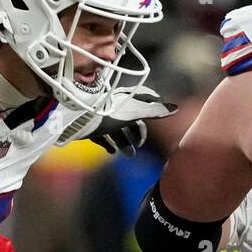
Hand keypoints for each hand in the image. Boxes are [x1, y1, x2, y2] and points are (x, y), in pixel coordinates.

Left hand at [56, 87, 176, 154]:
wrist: (76, 121)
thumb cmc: (107, 114)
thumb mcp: (133, 113)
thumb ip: (154, 112)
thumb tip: (175, 108)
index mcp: (126, 98)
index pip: (144, 96)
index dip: (153, 101)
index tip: (160, 108)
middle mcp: (114, 104)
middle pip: (131, 117)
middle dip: (137, 132)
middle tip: (140, 146)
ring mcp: (101, 115)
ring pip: (117, 128)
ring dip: (124, 142)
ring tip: (128, 155)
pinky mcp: (90, 125)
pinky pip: (102, 135)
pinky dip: (109, 143)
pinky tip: (112, 152)